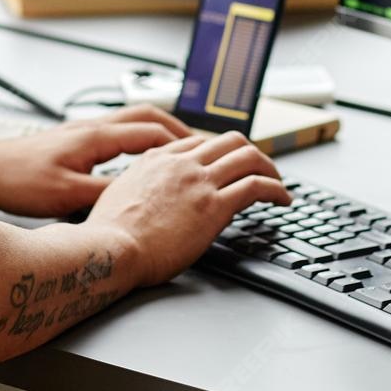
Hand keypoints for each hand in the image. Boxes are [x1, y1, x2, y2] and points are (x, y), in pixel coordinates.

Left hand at [0, 105, 191, 216]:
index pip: (151, 131)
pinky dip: (138, 138)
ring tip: (179, 149)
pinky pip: (117, 129)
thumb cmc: (20, 182)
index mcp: (96, 137)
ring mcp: (83, 130)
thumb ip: (106, 194)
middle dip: (178, 129)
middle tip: (201, 146)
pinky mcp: (75, 138)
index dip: (182, 143)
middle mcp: (92, 127)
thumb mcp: (67, 196)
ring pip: (132, 119)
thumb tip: (143, 198)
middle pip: (147, 115)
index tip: (205, 154)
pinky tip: (140, 157)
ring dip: (159, 130)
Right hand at [83, 131, 290, 285]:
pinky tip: (282, 199)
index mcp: (155, 159)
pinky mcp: (214, 206)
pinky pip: (256, 186)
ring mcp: (199, 182)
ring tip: (278, 184)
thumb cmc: (107, 235)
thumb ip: (136, 188)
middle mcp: (180, 164)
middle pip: (228, 141)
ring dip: (269, 168)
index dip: (219, 152)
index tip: (228, 165)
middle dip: (249, 153)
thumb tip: (145, 197)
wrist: (110, 249)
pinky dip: (276, 189)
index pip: (198, 143)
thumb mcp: (116, 197)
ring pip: (248, 157)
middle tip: (260, 169)